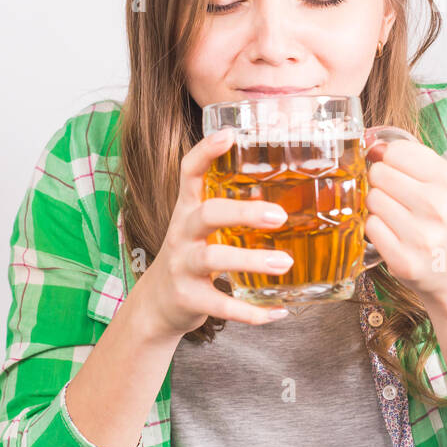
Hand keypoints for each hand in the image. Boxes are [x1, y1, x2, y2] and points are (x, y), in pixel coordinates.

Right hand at [133, 127, 293, 336]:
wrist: (157, 304)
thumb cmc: (191, 256)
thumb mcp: (200, 227)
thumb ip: (231, 208)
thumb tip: (289, 192)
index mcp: (187, 210)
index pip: (188, 172)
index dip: (205, 152)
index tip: (230, 134)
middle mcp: (181, 234)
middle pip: (206, 214)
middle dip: (242, 213)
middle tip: (280, 217)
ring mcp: (181, 267)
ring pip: (213, 259)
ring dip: (251, 261)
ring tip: (284, 263)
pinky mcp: (188, 298)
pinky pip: (221, 304)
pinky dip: (251, 312)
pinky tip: (278, 311)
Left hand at [362, 135, 446, 305]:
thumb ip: (412, 158)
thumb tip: (372, 143)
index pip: (397, 151)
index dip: (390, 159)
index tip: (396, 171)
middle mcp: (439, 207)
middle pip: (379, 173)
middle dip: (382, 182)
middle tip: (397, 197)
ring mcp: (421, 236)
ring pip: (372, 199)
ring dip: (378, 206)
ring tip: (397, 216)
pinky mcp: (403, 260)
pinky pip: (370, 227)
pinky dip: (376, 228)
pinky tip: (393, 233)